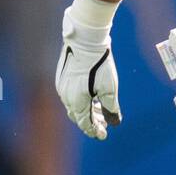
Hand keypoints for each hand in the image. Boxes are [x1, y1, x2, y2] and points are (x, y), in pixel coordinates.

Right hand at [55, 6, 121, 140]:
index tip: (104, 135)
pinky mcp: (62, 76)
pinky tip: (91, 96)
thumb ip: (110, 107)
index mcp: (76, 102)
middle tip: (104, 124)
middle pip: (78, 116)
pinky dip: (81, 99)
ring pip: (74, 105)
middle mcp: (65, 96)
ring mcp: (61, 86)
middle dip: (91, 121)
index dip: (95, 131)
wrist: (85, 39)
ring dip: (87, 110)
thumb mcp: (109, 88)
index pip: (84, 123)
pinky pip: (70, 95)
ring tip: (100, 109)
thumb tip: (114, 122)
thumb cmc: (99, 64)